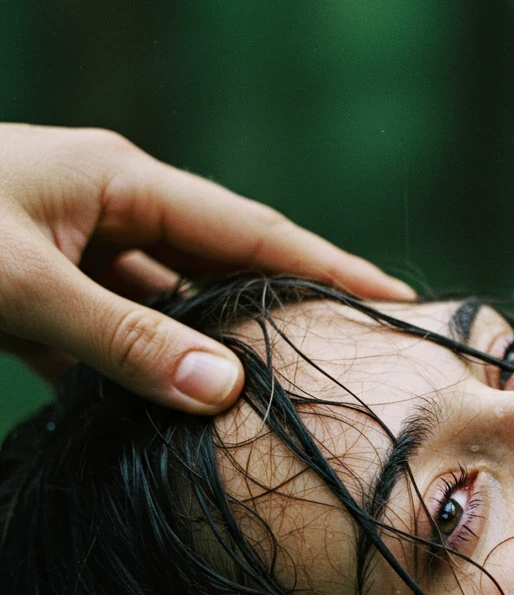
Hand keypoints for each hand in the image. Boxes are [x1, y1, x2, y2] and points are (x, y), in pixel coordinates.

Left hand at [0, 123, 414, 412]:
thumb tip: (223, 392)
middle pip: (213, 265)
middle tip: (345, 359)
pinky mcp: (28, 290)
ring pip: (156, 307)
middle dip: (274, 310)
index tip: (395, 299)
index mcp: (118, 178)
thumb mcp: (18, 283)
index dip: (325, 264)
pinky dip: (129, 373)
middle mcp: (104, 205)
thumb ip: (120, 338)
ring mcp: (65, 248)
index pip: (249, 227)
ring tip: (266, 402)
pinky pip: (101, 335)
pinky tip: (157, 417)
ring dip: (199, 352)